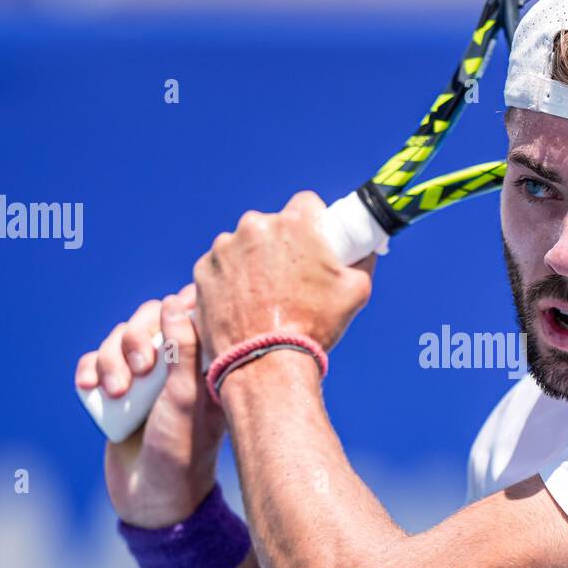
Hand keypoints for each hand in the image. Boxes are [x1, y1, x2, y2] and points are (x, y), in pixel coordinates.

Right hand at [74, 284, 225, 527]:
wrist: (152, 500)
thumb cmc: (181, 450)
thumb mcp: (186, 398)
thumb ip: (184, 348)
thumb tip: (173, 300)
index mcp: (203, 361)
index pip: (190, 311)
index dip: (177, 305)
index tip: (169, 316)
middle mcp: (175, 364)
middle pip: (148, 319)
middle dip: (136, 337)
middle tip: (142, 369)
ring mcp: (144, 379)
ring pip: (118, 339)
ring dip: (110, 358)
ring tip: (116, 393)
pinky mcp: (116, 393)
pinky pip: (95, 362)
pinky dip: (88, 368)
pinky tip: (89, 387)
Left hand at [192, 191, 374, 360]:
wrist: (265, 362)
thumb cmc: (313, 326)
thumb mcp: (356, 291)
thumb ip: (362, 260)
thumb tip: (364, 249)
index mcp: (295, 223)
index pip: (306, 204)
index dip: (312, 221)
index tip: (312, 241)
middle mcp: (256, 226)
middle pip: (271, 225)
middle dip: (280, 245)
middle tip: (289, 277)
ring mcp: (225, 247)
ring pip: (242, 244)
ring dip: (252, 261)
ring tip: (263, 296)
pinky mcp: (203, 270)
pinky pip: (220, 266)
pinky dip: (229, 280)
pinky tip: (242, 303)